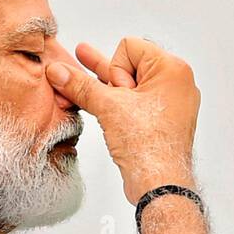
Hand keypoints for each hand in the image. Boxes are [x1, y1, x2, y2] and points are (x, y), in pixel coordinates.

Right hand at [46, 36, 199, 202]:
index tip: (120, 94)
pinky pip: (132, 105)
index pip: (130, 47)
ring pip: (127, 88)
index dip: (115, 68)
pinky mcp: (159, 122)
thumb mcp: (108, 108)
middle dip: (104, 75)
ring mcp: (168, 104)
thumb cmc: (149, 146)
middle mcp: (175, 84)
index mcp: (172, 70)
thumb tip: (58, 72)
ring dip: (104, 89)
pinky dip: (114, 105)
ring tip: (75, 72)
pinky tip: (90, 99)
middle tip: (82, 54)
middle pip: (128, 65)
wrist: (160, 185)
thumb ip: (80, 86)